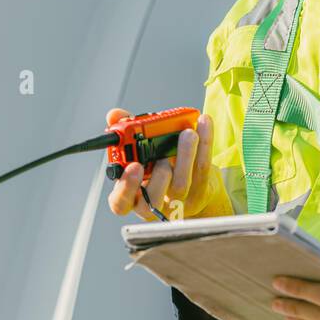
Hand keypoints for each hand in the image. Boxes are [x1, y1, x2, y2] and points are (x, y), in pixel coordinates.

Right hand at [104, 109, 221, 221]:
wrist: (193, 188)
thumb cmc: (159, 170)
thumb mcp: (139, 155)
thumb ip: (125, 135)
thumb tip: (114, 115)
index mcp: (133, 196)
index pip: (121, 203)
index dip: (125, 187)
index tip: (134, 166)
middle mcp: (154, 204)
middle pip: (153, 200)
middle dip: (157, 177)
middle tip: (162, 157)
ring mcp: (179, 202)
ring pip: (181, 184)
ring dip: (185, 155)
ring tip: (188, 134)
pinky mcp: (201, 192)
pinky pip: (203, 169)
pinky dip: (205, 144)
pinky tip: (204, 123)